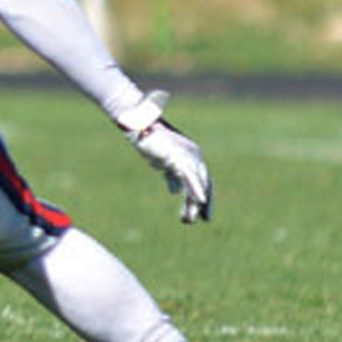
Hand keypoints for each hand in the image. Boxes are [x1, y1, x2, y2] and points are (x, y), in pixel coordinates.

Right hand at [119, 92, 211, 223]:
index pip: (202, 178)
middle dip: (204, 202)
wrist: (136, 121)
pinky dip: (195, 188)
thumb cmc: (147, 139)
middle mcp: (192, 155)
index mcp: (190, 155)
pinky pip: (188, 175)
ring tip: (191, 218)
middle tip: (206, 220)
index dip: (203, 195)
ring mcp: (186, 154)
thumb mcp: (161, 161)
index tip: (204, 215)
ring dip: (195, 201)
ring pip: (196, 181)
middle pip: (203, 181)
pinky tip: (199, 201)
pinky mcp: (176, 155)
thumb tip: (175, 192)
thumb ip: (171, 175)